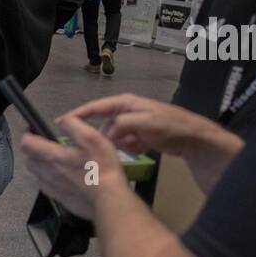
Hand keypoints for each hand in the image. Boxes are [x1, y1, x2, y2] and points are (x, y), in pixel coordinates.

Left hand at [19, 115, 126, 220]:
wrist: (109, 200)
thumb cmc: (103, 170)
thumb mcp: (91, 137)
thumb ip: (73, 125)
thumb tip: (62, 121)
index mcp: (53, 156)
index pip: (27, 143)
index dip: (27, 134)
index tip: (30, 131)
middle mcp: (48, 172)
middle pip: (29, 159)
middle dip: (31, 149)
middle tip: (40, 144)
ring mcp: (52, 186)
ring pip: (35, 173)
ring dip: (37, 164)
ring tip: (48, 158)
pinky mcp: (59, 197)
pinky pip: (44, 186)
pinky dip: (45, 178)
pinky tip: (56, 175)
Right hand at [63, 93, 217, 157]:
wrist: (194, 138)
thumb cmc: (171, 127)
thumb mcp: (144, 123)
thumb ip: (121, 125)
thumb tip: (104, 133)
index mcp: (125, 104)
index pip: (95, 107)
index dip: (77, 114)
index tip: (60, 122)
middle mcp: (127, 111)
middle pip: (103, 124)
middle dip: (98, 136)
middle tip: (90, 149)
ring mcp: (134, 123)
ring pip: (113, 135)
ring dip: (115, 145)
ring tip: (120, 152)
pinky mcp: (140, 134)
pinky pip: (124, 142)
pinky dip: (126, 148)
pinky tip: (134, 152)